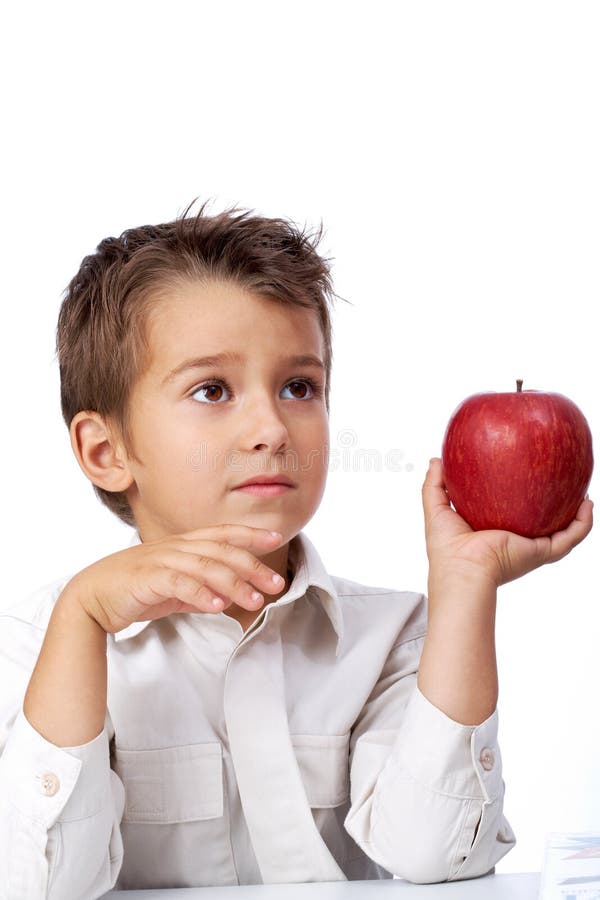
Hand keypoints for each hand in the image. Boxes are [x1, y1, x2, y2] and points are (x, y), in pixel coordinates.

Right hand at [70, 525, 284, 633]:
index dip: (250, 534)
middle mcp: (176, 547)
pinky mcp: (148, 577)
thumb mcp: (174, 590)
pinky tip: (218, 605)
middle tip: (276, 583)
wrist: (91, 598)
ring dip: (235, 583)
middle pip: (222, 551)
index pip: (223, 534)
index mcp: (183, 545)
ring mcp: (161, 560)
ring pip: (206, 566)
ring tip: (256, 600)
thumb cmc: (133, 591)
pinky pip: (180, 583)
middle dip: (253, 565)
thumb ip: (199, 591)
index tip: (277, 537)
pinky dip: (201, 593)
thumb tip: (226, 598)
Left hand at [423, 458, 593, 588]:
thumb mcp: (436, 508)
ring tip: (584, 491)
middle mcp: (515, 540)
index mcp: (493, 533)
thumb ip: (435, 483)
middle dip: (554, 503)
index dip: (521, 496)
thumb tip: (437, 459)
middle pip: (541, 521)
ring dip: (577, 513)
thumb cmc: (446, 548)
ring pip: (563, 530)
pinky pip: (570, 537)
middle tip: (561, 481)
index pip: (512, 513)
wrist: (462, 569)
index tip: (527, 475)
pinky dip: (584, 523)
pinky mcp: (541, 552)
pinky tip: (588, 503)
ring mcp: (531, 547)